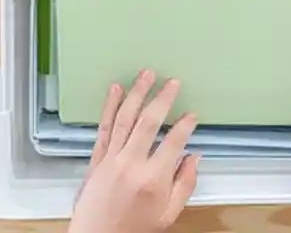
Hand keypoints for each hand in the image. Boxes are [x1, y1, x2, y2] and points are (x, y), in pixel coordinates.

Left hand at [69, 70, 200, 232]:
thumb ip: (184, 184)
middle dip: (163, 99)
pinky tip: (115, 90)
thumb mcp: (168, 214)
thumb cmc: (133, 230)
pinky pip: (104, 127)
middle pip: (149, 122)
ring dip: (137, 93)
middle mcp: (131, 164)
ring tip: (146, 74)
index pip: (174, 142)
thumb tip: (194, 158)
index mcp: (153, 179)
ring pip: (125, 118)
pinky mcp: (96, 159)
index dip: (185, 126)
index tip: (192, 116)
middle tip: (172, 82)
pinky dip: (109, 107)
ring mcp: (111, 159)